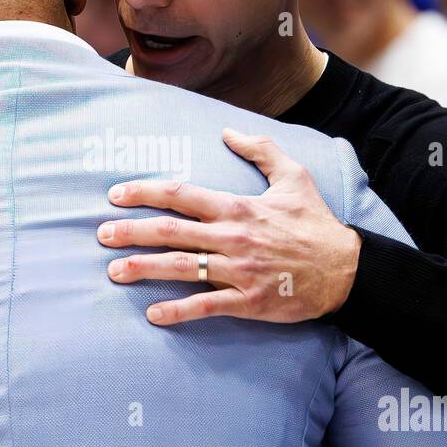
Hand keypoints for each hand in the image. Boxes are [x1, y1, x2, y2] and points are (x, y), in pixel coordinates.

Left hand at [97, 128, 360, 325]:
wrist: (346, 269)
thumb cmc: (316, 223)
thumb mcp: (294, 176)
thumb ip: (260, 151)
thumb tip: (228, 131)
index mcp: (237, 207)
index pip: (180, 195)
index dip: (144, 192)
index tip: (115, 195)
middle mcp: (233, 237)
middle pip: (171, 231)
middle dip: (132, 232)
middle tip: (100, 234)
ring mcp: (240, 270)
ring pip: (182, 268)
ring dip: (144, 269)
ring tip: (114, 271)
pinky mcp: (250, 301)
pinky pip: (208, 305)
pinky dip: (178, 311)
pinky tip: (153, 314)